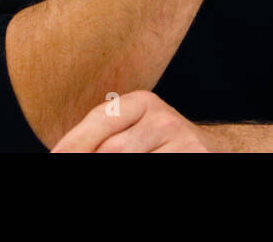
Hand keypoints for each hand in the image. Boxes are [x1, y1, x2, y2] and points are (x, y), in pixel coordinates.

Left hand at [50, 90, 209, 152]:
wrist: (217, 152)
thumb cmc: (162, 147)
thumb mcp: (136, 131)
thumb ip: (103, 137)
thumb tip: (62, 153)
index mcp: (142, 102)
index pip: (99, 121)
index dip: (72, 143)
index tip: (55, 157)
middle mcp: (162, 117)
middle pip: (112, 150)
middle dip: (92, 161)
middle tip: (73, 164)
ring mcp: (181, 140)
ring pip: (130, 161)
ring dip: (115, 167)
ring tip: (130, 159)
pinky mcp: (193, 157)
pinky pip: (156, 168)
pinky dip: (145, 169)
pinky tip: (147, 163)